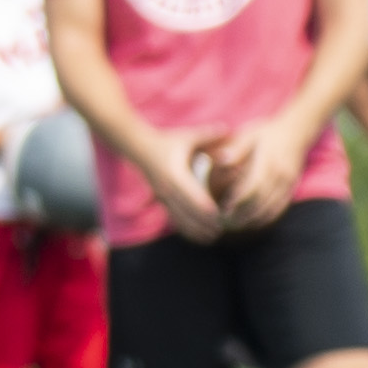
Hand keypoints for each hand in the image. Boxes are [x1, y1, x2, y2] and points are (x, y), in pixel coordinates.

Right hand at [130, 127, 229, 241]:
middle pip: (186, 212)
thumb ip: (208, 134)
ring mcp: (162, 197)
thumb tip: (229, 129)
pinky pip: (173, 220)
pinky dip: (186, 230)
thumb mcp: (187, 137)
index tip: (220, 216)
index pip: (192, 195)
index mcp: (175, 174)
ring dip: (195, 231)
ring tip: (213, 238)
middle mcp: (167, 189)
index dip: (205, 207)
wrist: (138, 148)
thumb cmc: (167, 141)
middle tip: (222, 230)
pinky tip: (200, 236)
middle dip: (204, 223)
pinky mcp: (160, 202)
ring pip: (179, 221)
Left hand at [207, 128, 296, 228]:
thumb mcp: (250, 134)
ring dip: (254, 220)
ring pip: (272, 208)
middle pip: (263, 201)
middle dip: (244, 215)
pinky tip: (253, 222)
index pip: (254, 186)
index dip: (240, 200)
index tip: (224, 208)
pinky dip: (267, 218)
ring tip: (236, 226)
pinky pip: (280, 208)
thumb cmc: (267, 133)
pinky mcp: (292, 188)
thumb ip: (236, 149)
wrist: (297, 131)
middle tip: (225, 223)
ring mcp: (288, 183)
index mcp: (269, 161)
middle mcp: (281, 174)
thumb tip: (221, 159)